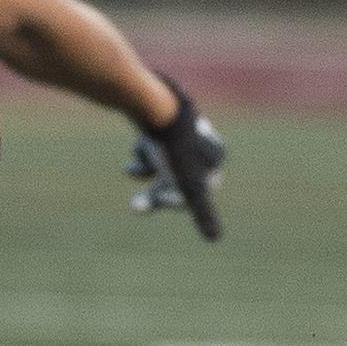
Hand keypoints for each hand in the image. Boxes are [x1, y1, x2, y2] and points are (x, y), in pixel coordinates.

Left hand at [126, 79, 224, 240]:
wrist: (150, 105)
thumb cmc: (172, 149)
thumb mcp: (187, 186)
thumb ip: (201, 213)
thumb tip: (216, 240)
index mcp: (216, 155)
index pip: (195, 192)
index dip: (175, 201)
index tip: (161, 201)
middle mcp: (203, 140)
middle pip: (176, 179)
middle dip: (155, 194)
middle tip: (135, 206)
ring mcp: (182, 130)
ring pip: (162, 163)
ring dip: (145, 171)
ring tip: (130, 169)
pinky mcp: (161, 122)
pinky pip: (152, 146)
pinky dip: (142, 154)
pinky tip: (137, 147)